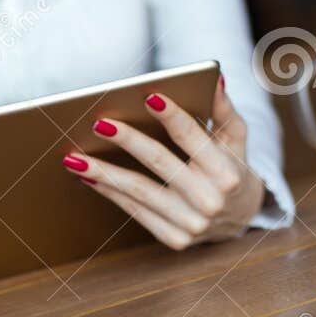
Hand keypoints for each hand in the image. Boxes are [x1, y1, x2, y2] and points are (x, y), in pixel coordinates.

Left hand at [64, 78, 264, 250]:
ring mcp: (191, 223)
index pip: (193, 138)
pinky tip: (89, 177)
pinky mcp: (175, 239)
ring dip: (104, 172)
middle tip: (99, 124)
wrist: (240, 218)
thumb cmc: (232, 167)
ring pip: (140, 191)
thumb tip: (216, 78)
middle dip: (128, 141)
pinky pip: (136, 211)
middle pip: (160, 163)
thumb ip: (223, 109)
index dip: (172, 116)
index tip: (148, 97)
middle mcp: (210, 200)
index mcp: (227, 172)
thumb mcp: (235, 138)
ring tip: (75, 157)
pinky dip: (110, 193)